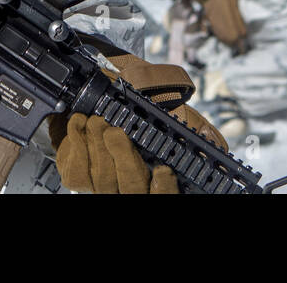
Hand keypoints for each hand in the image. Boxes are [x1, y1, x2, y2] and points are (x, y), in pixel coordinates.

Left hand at [49, 52, 227, 192]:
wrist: (104, 91)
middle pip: (130, 189)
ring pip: (101, 181)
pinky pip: (78, 173)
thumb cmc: (141, 105)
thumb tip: (210, 141)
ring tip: (96, 121)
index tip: (162, 169)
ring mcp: (104, 185)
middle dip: (122, 160)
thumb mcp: (170, 112)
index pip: (164, 195)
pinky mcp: (80, 178)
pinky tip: (80, 124)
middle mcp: (132, 187)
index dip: (164, 189)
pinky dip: (76, 145)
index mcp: (158, 177)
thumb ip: (191, 127)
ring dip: (97, 147)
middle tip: (115, 132)